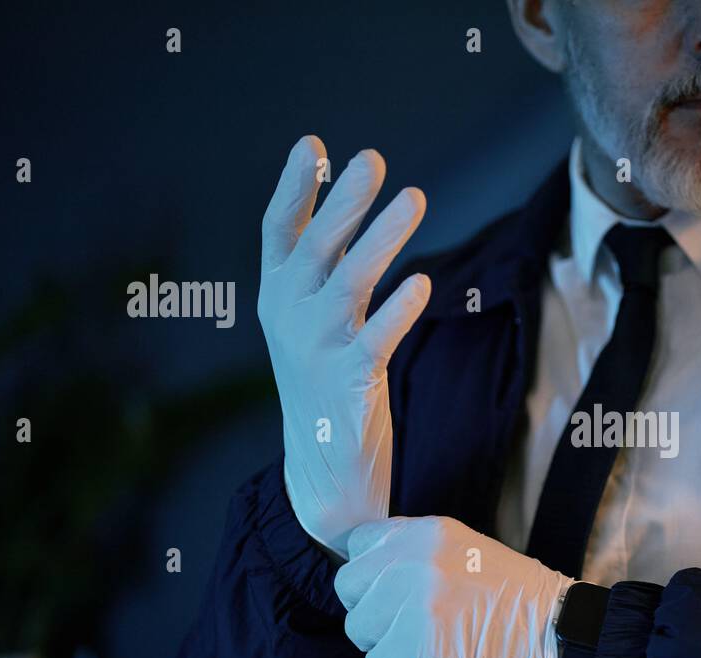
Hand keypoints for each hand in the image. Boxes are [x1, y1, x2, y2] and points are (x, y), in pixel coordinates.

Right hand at [258, 135, 430, 559]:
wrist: (324, 471)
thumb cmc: (326, 384)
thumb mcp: (314, 320)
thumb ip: (326, 268)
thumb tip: (344, 203)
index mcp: (278, 297)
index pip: (278, 232)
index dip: (293, 188)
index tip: (311, 143)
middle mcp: (289, 318)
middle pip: (315, 249)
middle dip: (343, 201)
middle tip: (371, 158)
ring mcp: (316, 351)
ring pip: (350, 285)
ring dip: (382, 240)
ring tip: (415, 199)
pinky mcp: (349, 383)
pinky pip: (376, 339)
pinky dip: (397, 311)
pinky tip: (422, 284)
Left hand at [333, 516, 574, 657]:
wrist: (558, 636)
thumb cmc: (522, 600)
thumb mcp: (469, 551)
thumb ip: (420, 555)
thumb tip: (378, 574)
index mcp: (428, 533)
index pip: (361, 543)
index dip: (371, 572)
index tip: (388, 589)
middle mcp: (413, 562)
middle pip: (349, 587)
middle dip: (372, 609)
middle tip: (406, 624)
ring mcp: (411, 606)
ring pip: (359, 629)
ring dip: (385, 643)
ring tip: (426, 645)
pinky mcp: (413, 650)